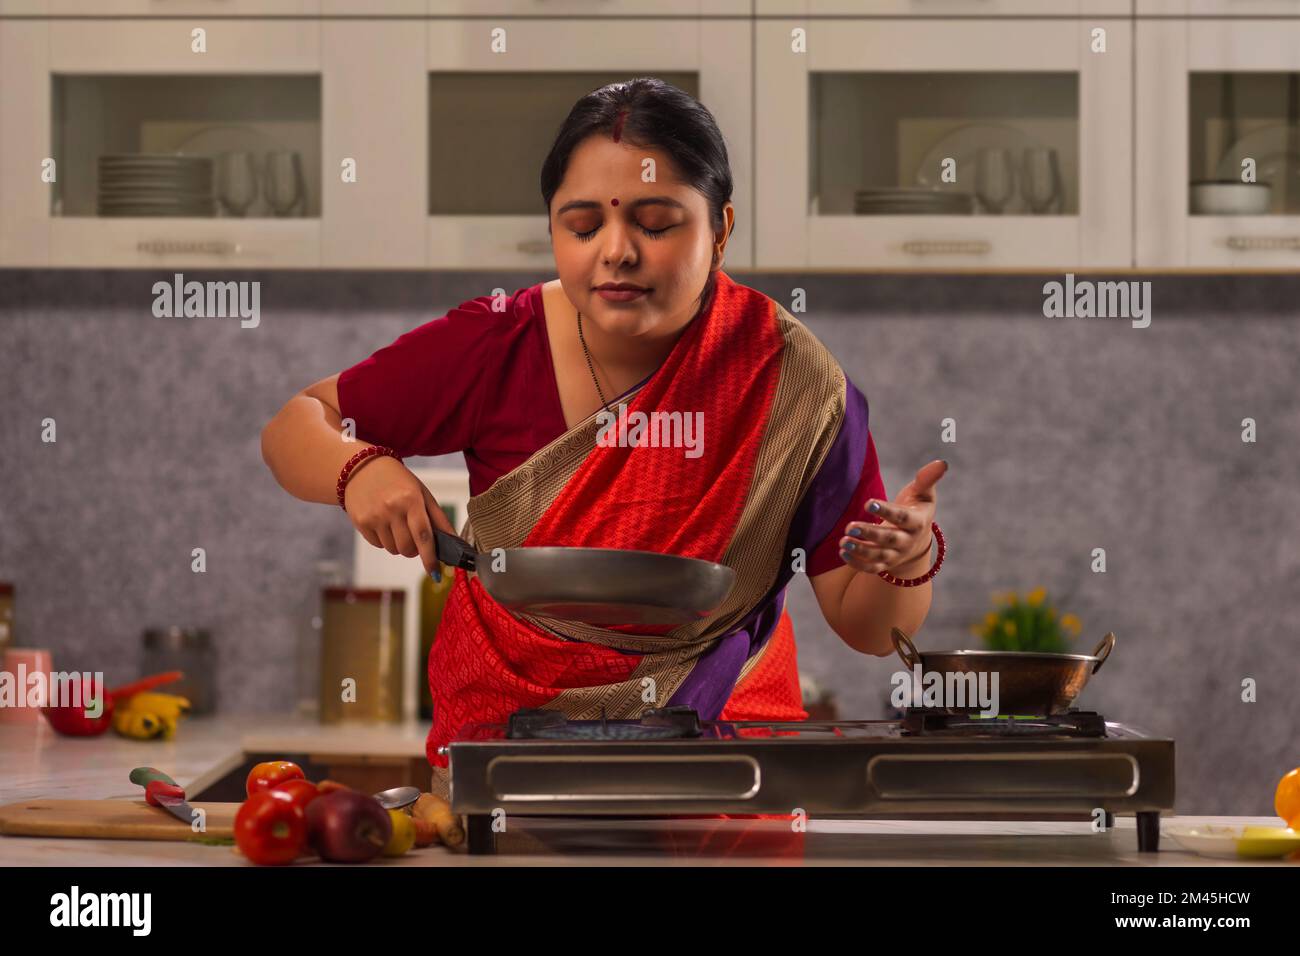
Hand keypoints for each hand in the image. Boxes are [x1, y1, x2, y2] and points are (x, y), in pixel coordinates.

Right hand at [342, 454, 456, 575]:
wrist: (362, 467)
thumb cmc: (398, 481)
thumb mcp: (422, 493)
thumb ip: (438, 518)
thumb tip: (453, 541)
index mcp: (411, 499)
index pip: (423, 535)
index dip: (430, 557)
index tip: (435, 572)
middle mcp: (391, 509)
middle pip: (408, 548)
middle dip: (414, 550)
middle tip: (414, 537)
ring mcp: (374, 517)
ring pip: (393, 549)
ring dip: (399, 544)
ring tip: (396, 524)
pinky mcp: (361, 523)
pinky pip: (378, 545)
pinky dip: (385, 540)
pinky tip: (383, 522)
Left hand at [838, 459, 947, 574]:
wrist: (917, 539)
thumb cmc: (916, 509)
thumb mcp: (923, 494)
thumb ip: (927, 479)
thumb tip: (941, 463)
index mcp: (917, 522)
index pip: (902, 518)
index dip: (886, 511)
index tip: (868, 503)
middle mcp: (907, 541)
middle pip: (888, 540)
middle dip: (869, 534)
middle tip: (850, 526)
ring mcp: (895, 555)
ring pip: (878, 556)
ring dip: (860, 550)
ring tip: (843, 541)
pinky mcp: (885, 565)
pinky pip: (871, 568)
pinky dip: (857, 564)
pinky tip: (842, 552)